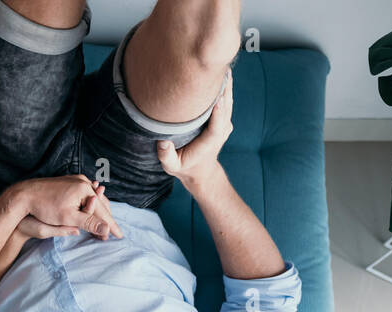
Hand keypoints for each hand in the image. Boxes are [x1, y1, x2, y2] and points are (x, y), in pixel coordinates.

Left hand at [10, 175, 123, 239]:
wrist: (24, 194)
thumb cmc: (44, 207)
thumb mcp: (68, 218)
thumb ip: (89, 223)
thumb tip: (107, 230)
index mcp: (84, 189)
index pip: (102, 211)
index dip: (111, 226)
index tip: (119, 236)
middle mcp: (82, 181)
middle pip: (101, 203)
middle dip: (107, 219)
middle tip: (113, 234)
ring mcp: (75, 180)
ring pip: (94, 198)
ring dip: (99, 212)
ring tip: (104, 225)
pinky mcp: (69, 181)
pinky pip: (86, 195)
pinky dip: (91, 205)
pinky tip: (93, 211)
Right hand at [157, 74, 233, 188]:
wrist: (201, 170)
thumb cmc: (184, 166)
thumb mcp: (172, 166)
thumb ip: (167, 156)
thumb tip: (163, 143)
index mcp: (211, 142)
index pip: (217, 126)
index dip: (218, 112)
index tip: (217, 97)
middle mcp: (222, 130)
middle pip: (226, 106)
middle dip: (223, 88)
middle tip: (218, 66)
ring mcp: (225, 122)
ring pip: (228, 99)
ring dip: (225, 81)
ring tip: (219, 61)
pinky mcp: (224, 117)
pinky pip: (226, 97)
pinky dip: (224, 83)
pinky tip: (218, 68)